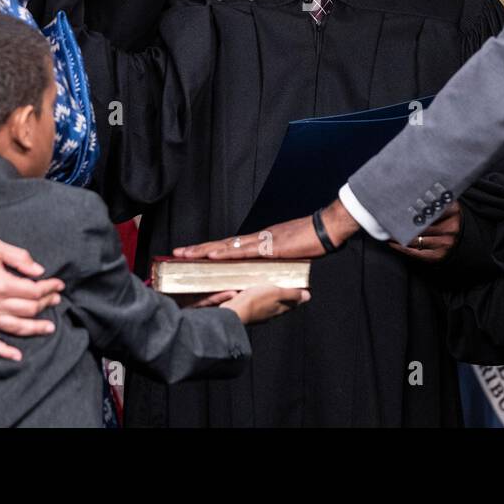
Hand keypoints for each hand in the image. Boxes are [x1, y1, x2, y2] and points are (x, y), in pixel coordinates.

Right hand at [0, 236, 63, 360]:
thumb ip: (20, 258)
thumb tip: (39, 271)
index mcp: (2, 283)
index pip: (34, 291)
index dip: (50, 288)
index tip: (59, 285)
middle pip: (29, 309)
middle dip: (46, 304)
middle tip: (56, 300)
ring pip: (16, 328)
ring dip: (35, 328)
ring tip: (49, 327)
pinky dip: (3, 351)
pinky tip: (16, 356)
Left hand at [173, 200, 361, 259]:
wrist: (327, 228)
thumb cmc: (312, 241)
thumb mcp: (289, 256)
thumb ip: (276, 263)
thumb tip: (265, 275)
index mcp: (259, 242)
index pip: (229, 247)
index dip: (209, 251)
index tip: (191, 255)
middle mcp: (256, 239)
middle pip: (222, 245)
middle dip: (198, 250)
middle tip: (176, 254)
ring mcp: (261, 241)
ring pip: (227, 246)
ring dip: (204, 251)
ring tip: (185, 255)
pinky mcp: (270, 246)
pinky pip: (243, 251)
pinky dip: (226, 253)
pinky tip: (212, 256)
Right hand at [221, 284, 310, 323]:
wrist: (234, 312)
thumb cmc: (255, 302)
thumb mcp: (276, 293)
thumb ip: (291, 294)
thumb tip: (308, 296)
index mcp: (280, 309)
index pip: (293, 303)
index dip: (297, 297)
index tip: (301, 290)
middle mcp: (271, 313)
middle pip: (282, 305)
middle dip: (285, 298)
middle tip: (287, 288)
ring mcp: (259, 314)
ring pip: (269, 305)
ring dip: (271, 298)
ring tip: (271, 289)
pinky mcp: (248, 311)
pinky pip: (257, 305)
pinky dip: (259, 299)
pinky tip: (256, 294)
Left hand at [388, 203, 459, 262]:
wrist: (460, 239)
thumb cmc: (446, 219)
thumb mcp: (444, 205)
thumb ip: (431, 199)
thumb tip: (405, 195)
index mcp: (452, 210)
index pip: (427, 207)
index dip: (410, 207)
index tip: (396, 205)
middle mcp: (450, 227)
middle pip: (419, 224)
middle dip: (401, 222)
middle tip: (386, 218)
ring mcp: (445, 243)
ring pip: (415, 239)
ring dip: (398, 236)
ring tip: (386, 230)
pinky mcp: (438, 256)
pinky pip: (415, 252)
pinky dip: (401, 248)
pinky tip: (392, 243)